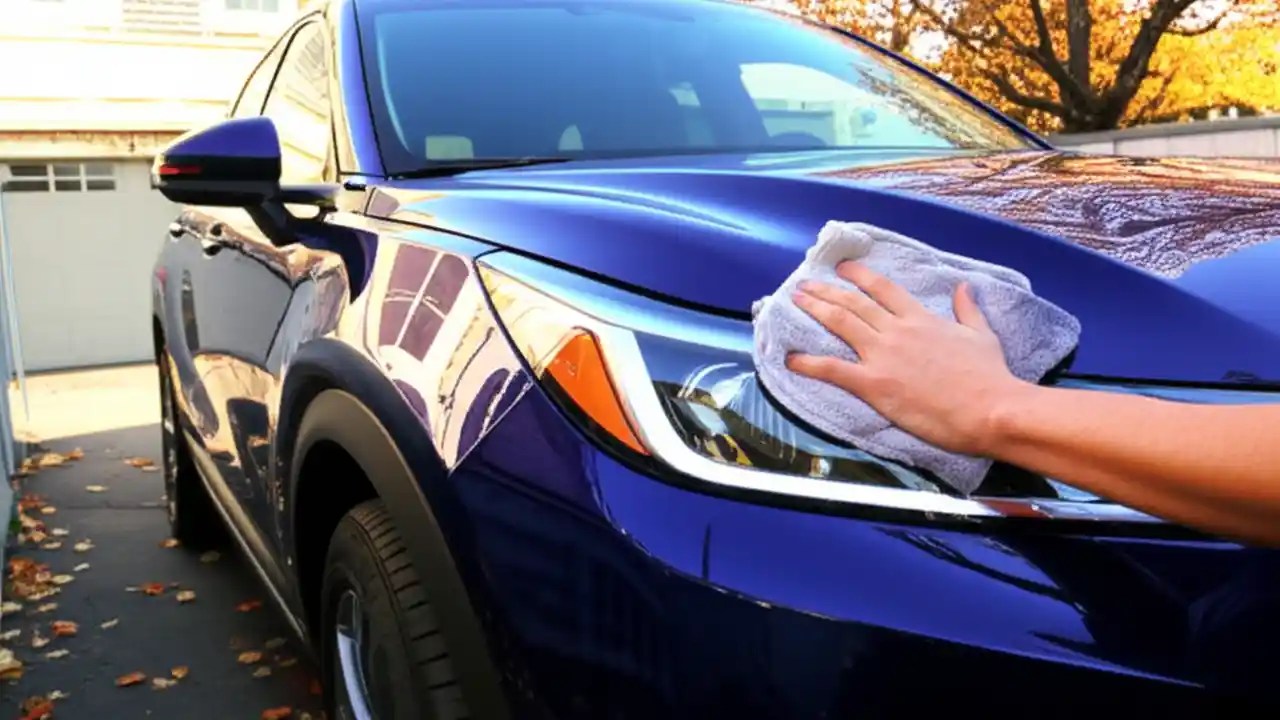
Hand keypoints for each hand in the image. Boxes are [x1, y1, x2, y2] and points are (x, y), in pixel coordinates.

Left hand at [786, 261, 1030, 455]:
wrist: (989, 409)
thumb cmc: (989, 376)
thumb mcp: (982, 335)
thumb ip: (968, 309)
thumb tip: (964, 286)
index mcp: (921, 318)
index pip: (884, 289)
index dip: (860, 276)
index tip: (842, 267)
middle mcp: (897, 331)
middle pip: (854, 303)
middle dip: (826, 290)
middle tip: (804, 283)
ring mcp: (883, 356)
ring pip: (840, 324)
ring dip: (814, 310)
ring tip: (795, 301)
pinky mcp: (874, 384)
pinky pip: (833, 369)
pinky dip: (808, 362)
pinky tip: (790, 358)